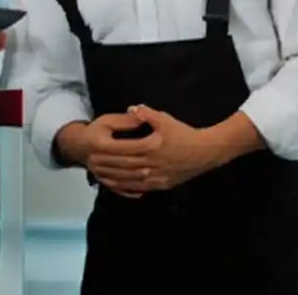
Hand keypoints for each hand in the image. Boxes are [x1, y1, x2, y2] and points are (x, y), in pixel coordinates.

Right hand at [55, 113, 148, 198]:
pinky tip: (140, 192)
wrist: (78, 145)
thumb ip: (124, 121)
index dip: (138, 147)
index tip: (153, 147)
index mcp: (100, 144)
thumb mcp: (107, 121)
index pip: (122, 147)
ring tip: (149, 176)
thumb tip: (141, 119)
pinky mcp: (101, 181)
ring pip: (120, 178)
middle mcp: (98, 160)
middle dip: (138, 165)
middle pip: (122, 164)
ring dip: (135, 178)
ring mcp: (99, 173)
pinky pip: (116, 188)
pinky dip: (128, 191)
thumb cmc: (95, 131)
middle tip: (154, 166)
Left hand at [93, 105, 223, 194]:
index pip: (124, 149)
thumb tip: (131, 108)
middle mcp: (152, 164)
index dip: (108, 150)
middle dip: (107, 165)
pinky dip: (127, 187)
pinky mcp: (162, 185)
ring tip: (99, 175)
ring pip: (130, 179)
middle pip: (124, 165)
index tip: (95, 149)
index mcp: (151, 147)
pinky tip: (119, 185)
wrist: (205, 152)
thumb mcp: (165, 119)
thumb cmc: (185, 134)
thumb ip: (146, 114)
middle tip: (91, 163)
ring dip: (114, 177)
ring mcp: (157, 177)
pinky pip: (140, 188)